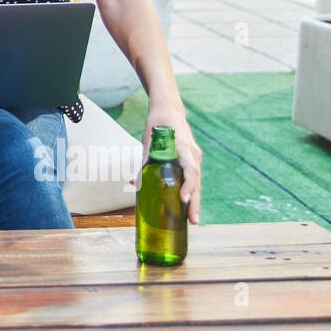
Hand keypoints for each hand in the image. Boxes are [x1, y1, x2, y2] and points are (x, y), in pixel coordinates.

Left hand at [130, 98, 202, 224]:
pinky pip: (192, 178)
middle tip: (193, 221)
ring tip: (192, 219)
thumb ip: (145, 159)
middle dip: (195, 201)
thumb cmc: (158, 122)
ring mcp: (194, 158)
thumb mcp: (148, 139)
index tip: (183, 199)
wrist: (169, 109)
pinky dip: (190, 192)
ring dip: (194, 200)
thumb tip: (134, 181)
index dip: (188, 186)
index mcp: (184, 147)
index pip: (191, 170)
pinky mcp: (191, 160)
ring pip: (196, 182)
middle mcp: (193, 154)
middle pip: (196, 181)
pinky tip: (186, 207)